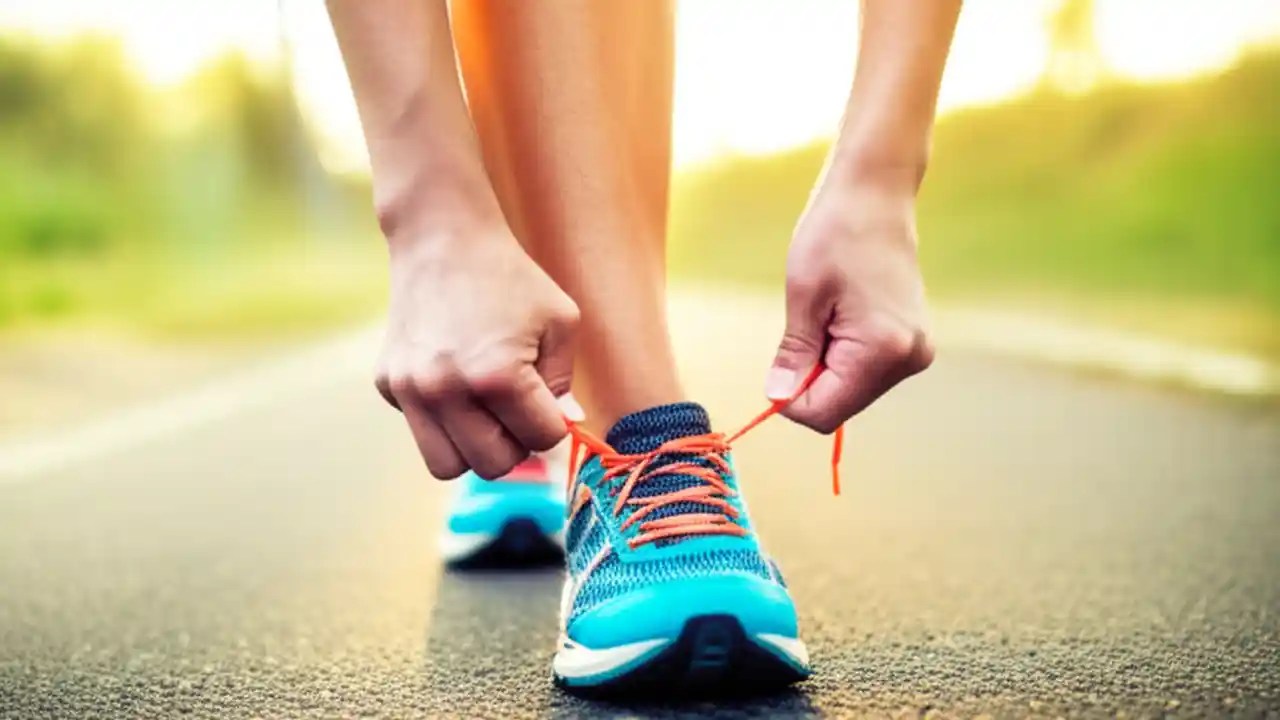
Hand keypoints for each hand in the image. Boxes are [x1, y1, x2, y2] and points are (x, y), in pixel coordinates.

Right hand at [375, 221, 580, 478]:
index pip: (541, 440)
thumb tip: (565, 424)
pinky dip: (441, 421)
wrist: (442, 240)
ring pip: (447, 466)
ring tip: (485, 414)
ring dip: (473, 448)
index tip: (548, 405)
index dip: (553, 426)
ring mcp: (411, 390)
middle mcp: (448, 390)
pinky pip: (421, 431)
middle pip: (493, 465)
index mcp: (498, 376)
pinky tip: (453, 382)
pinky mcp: (388, 385)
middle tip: (517, 413)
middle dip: (515, 445)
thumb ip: (563, 381)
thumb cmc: (510, 278)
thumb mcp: (559, 322)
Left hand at [766, 180, 933, 432]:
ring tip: (828, 314)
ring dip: (825, 366)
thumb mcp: (804, 297)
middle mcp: (909, 359)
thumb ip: (795, 355)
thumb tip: (778, 398)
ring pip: (851, 390)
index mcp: (883, 351)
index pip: (824, 413)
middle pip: (840, 405)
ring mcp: (915, 351)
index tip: (779, 362)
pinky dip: (842, 355)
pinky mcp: (911, 342)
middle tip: (806, 326)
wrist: (875, 194)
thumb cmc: (835, 234)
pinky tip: (842, 315)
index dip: (791, 397)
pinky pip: (865, 371)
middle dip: (810, 380)